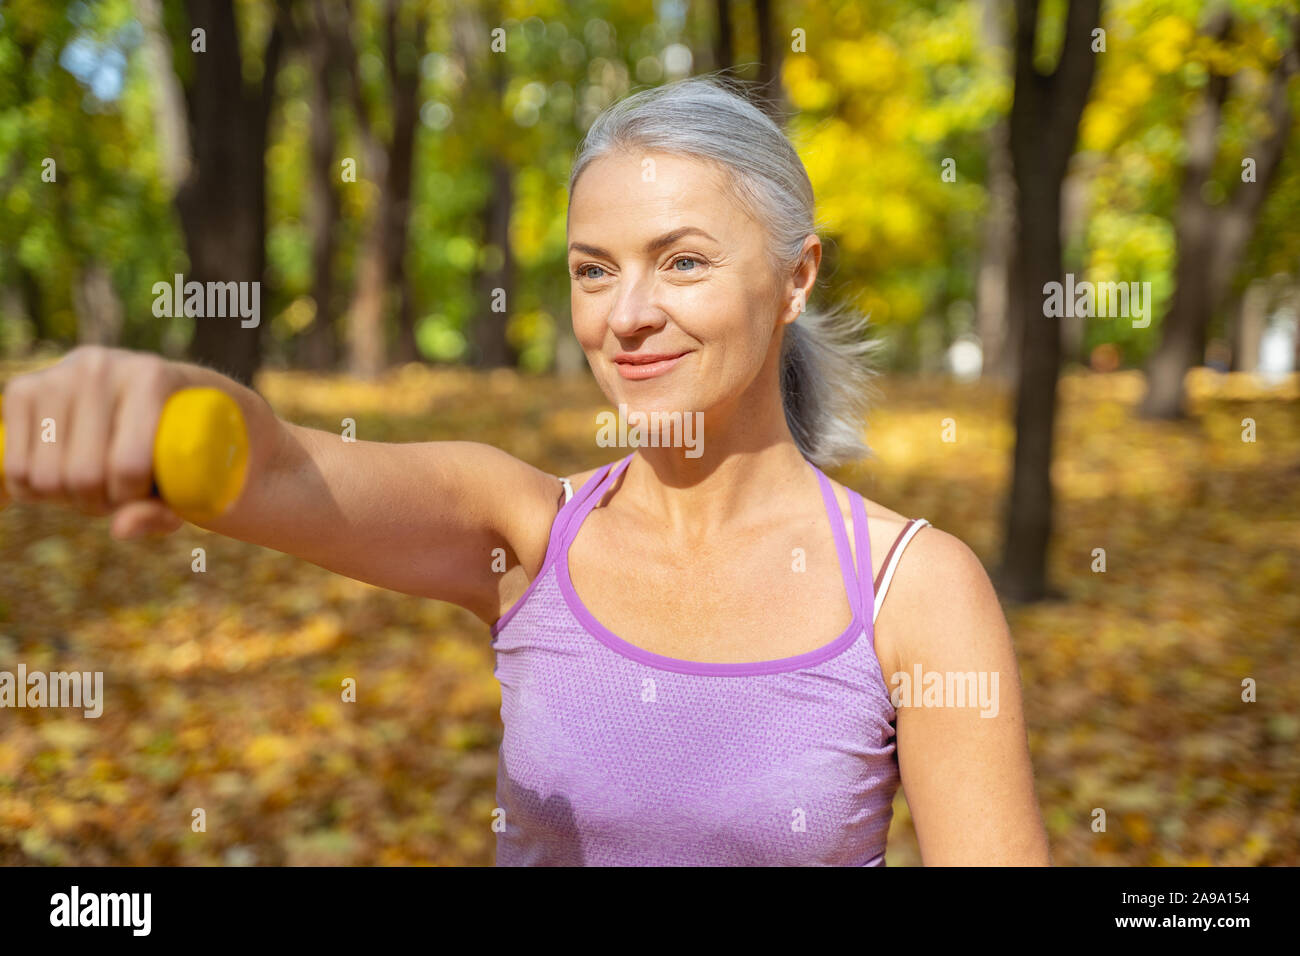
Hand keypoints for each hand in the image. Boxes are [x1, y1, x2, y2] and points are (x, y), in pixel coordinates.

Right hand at [0, 345, 185, 538]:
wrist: (157, 390)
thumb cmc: (181, 441)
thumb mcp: (189, 475)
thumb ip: (165, 510)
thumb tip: (120, 529)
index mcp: (151, 378)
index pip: (128, 466)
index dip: (134, 496)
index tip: (145, 492)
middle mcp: (101, 367)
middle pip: (82, 475)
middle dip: (100, 501)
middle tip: (116, 491)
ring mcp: (57, 374)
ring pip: (43, 476)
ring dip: (67, 497)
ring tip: (93, 482)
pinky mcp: (22, 388)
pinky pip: (14, 467)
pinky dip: (33, 490)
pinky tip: (60, 476)